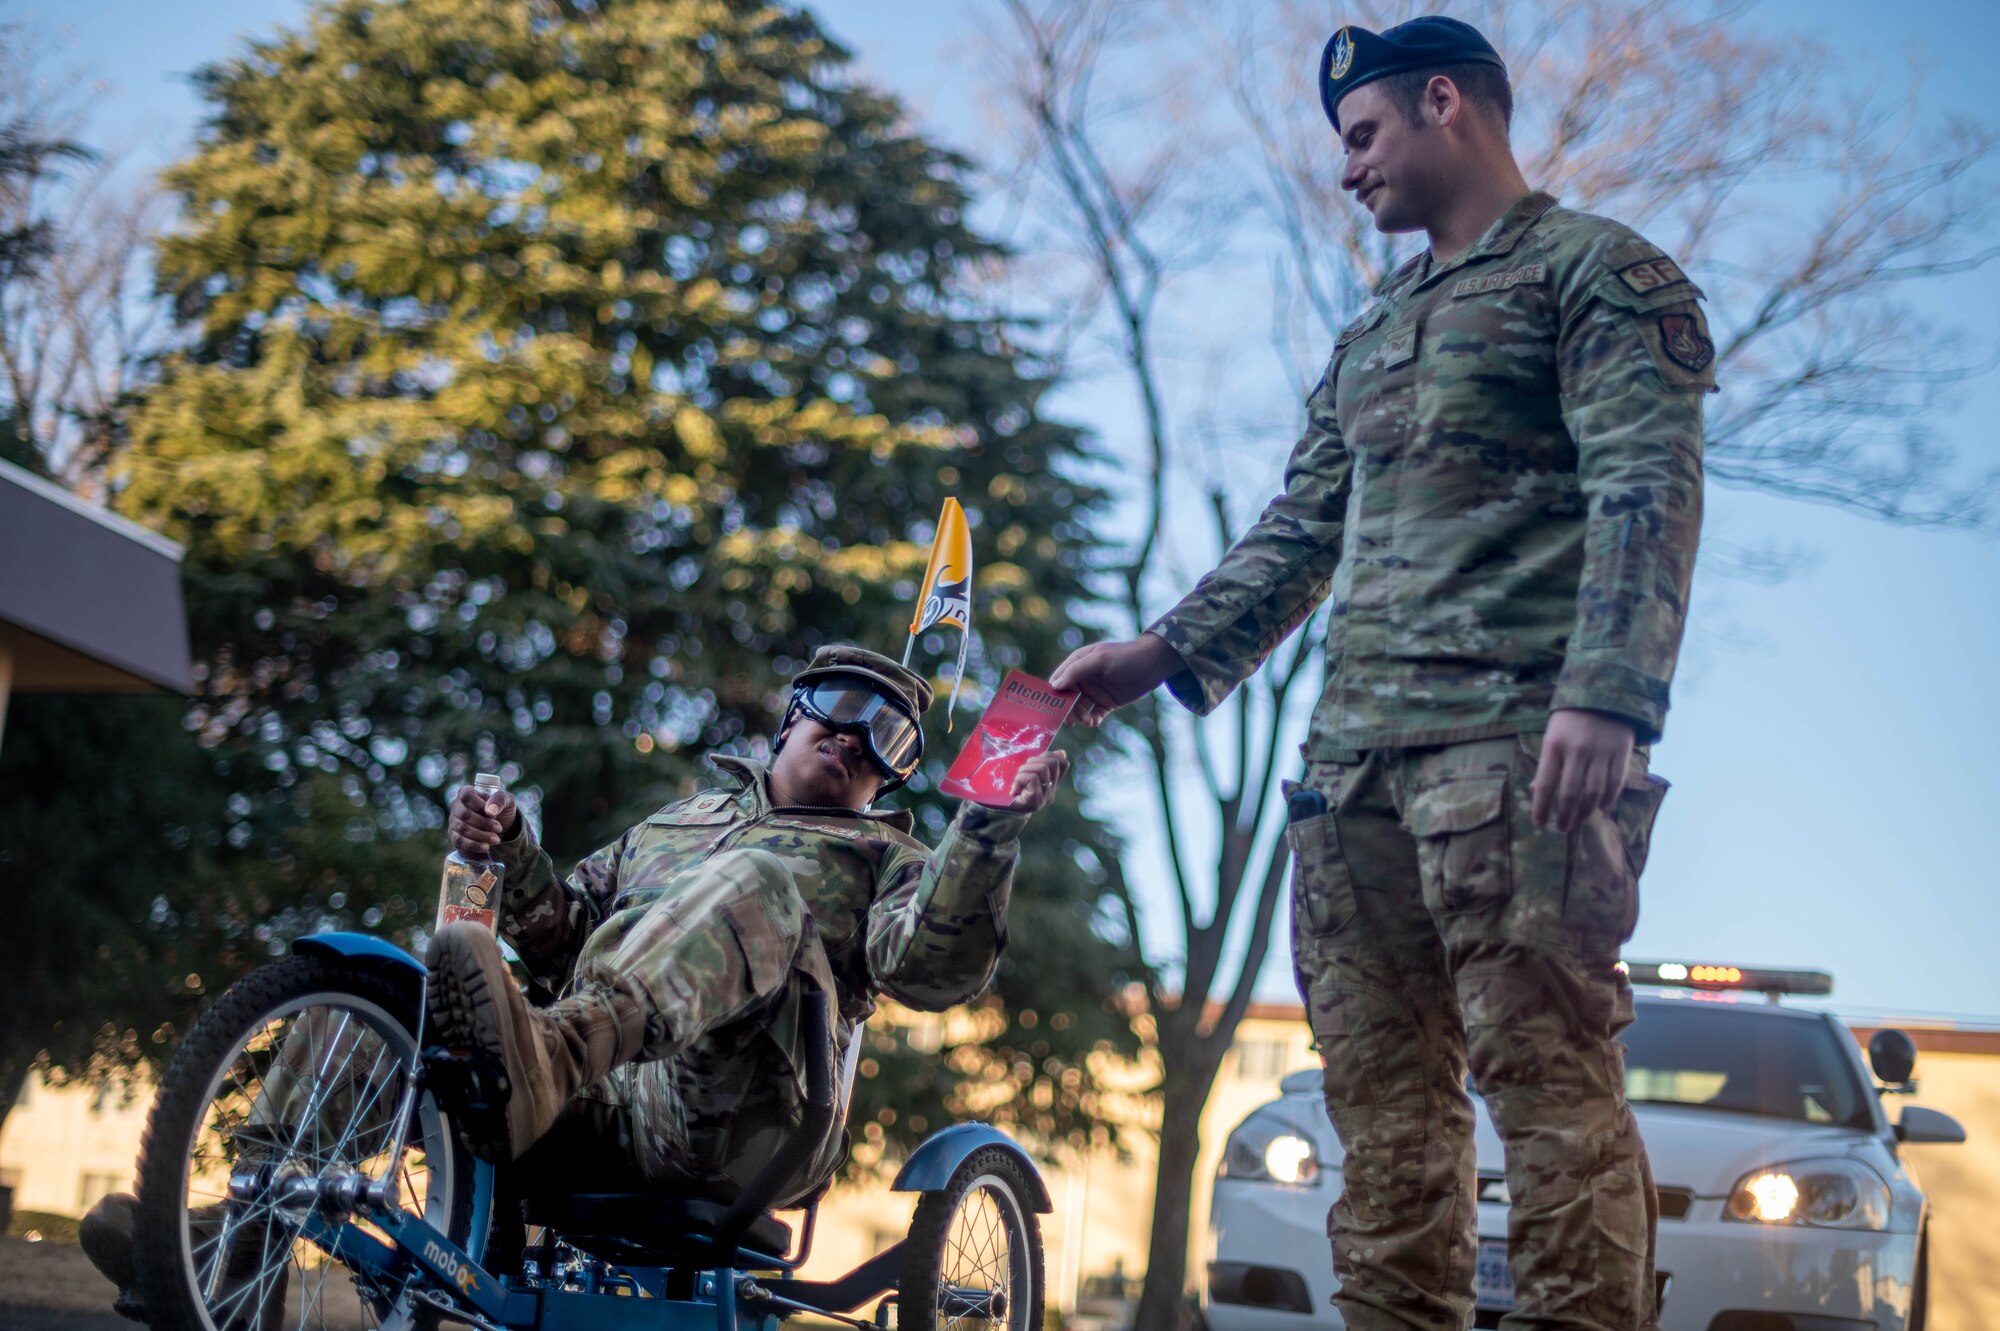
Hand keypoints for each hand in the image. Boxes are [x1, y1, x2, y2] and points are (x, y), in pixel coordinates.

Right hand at [449, 785, 518, 857]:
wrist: (500, 825)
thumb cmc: (500, 809)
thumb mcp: (507, 800)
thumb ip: (500, 800)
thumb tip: (490, 810)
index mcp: (466, 792)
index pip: (466, 795)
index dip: (479, 805)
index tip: (494, 814)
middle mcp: (456, 805)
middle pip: (465, 814)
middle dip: (484, 823)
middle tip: (499, 828)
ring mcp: (453, 821)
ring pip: (462, 829)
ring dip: (481, 835)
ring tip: (496, 839)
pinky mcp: (454, 835)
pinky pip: (459, 841)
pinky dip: (473, 845)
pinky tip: (486, 847)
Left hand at [1008, 749, 1069, 811]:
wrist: (1003, 810)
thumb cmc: (1015, 790)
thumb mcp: (1029, 772)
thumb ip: (1043, 763)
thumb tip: (1062, 752)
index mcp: (1052, 783)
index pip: (1063, 764)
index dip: (1050, 756)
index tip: (1036, 761)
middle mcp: (1052, 790)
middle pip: (1053, 763)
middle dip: (1034, 761)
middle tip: (1023, 772)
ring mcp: (1045, 796)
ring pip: (1042, 769)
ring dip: (1024, 770)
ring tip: (1018, 781)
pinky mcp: (1036, 800)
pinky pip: (1032, 778)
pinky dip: (1020, 779)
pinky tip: (1015, 789)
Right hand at [1049, 633, 1185, 727]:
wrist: (1153, 665)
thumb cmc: (1125, 657)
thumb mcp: (1099, 660)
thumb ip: (1076, 671)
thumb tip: (1055, 685)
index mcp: (1079, 663)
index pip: (1059, 679)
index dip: (1054, 692)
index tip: (1050, 707)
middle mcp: (1084, 678)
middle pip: (1067, 697)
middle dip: (1067, 709)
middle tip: (1070, 721)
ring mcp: (1095, 691)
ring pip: (1080, 708)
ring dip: (1080, 716)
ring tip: (1088, 721)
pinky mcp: (1106, 702)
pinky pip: (1094, 714)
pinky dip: (1092, 719)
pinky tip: (1095, 721)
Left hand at [1529, 709, 1634, 833]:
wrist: (1605, 691)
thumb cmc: (1571, 718)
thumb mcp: (1552, 735)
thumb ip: (1547, 762)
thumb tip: (1535, 791)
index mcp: (1554, 745)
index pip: (1545, 784)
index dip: (1541, 807)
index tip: (1538, 823)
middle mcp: (1578, 750)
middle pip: (1570, 793)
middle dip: (1564, 816)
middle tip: (1561, 828)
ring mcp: (1601, 751)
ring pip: (1594, 792)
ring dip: (1585, 812)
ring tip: (1578, 821)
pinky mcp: (1621, 752)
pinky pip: (1615, 783)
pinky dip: (1608, 799)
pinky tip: (1600, 807)